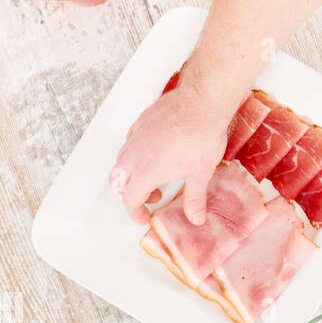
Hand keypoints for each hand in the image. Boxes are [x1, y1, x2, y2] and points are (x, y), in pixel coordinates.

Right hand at [112, 85, 231, 224]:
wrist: (201, 103)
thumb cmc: (201, 137)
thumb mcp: (200, 174)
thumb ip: (195, 200)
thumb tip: (196, 219)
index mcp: (145, 173)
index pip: (130, 200)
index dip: (135, 213)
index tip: (143, 217)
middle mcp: (134, 155)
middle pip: (119, 182)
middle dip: (132, 194)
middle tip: (153, 197)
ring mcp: (135, 137)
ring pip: (121, 161)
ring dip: (132, 173)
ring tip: (156, 175)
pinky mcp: (141, 122)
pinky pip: (130, 142)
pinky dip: (136, 153)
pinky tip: (155, 151)